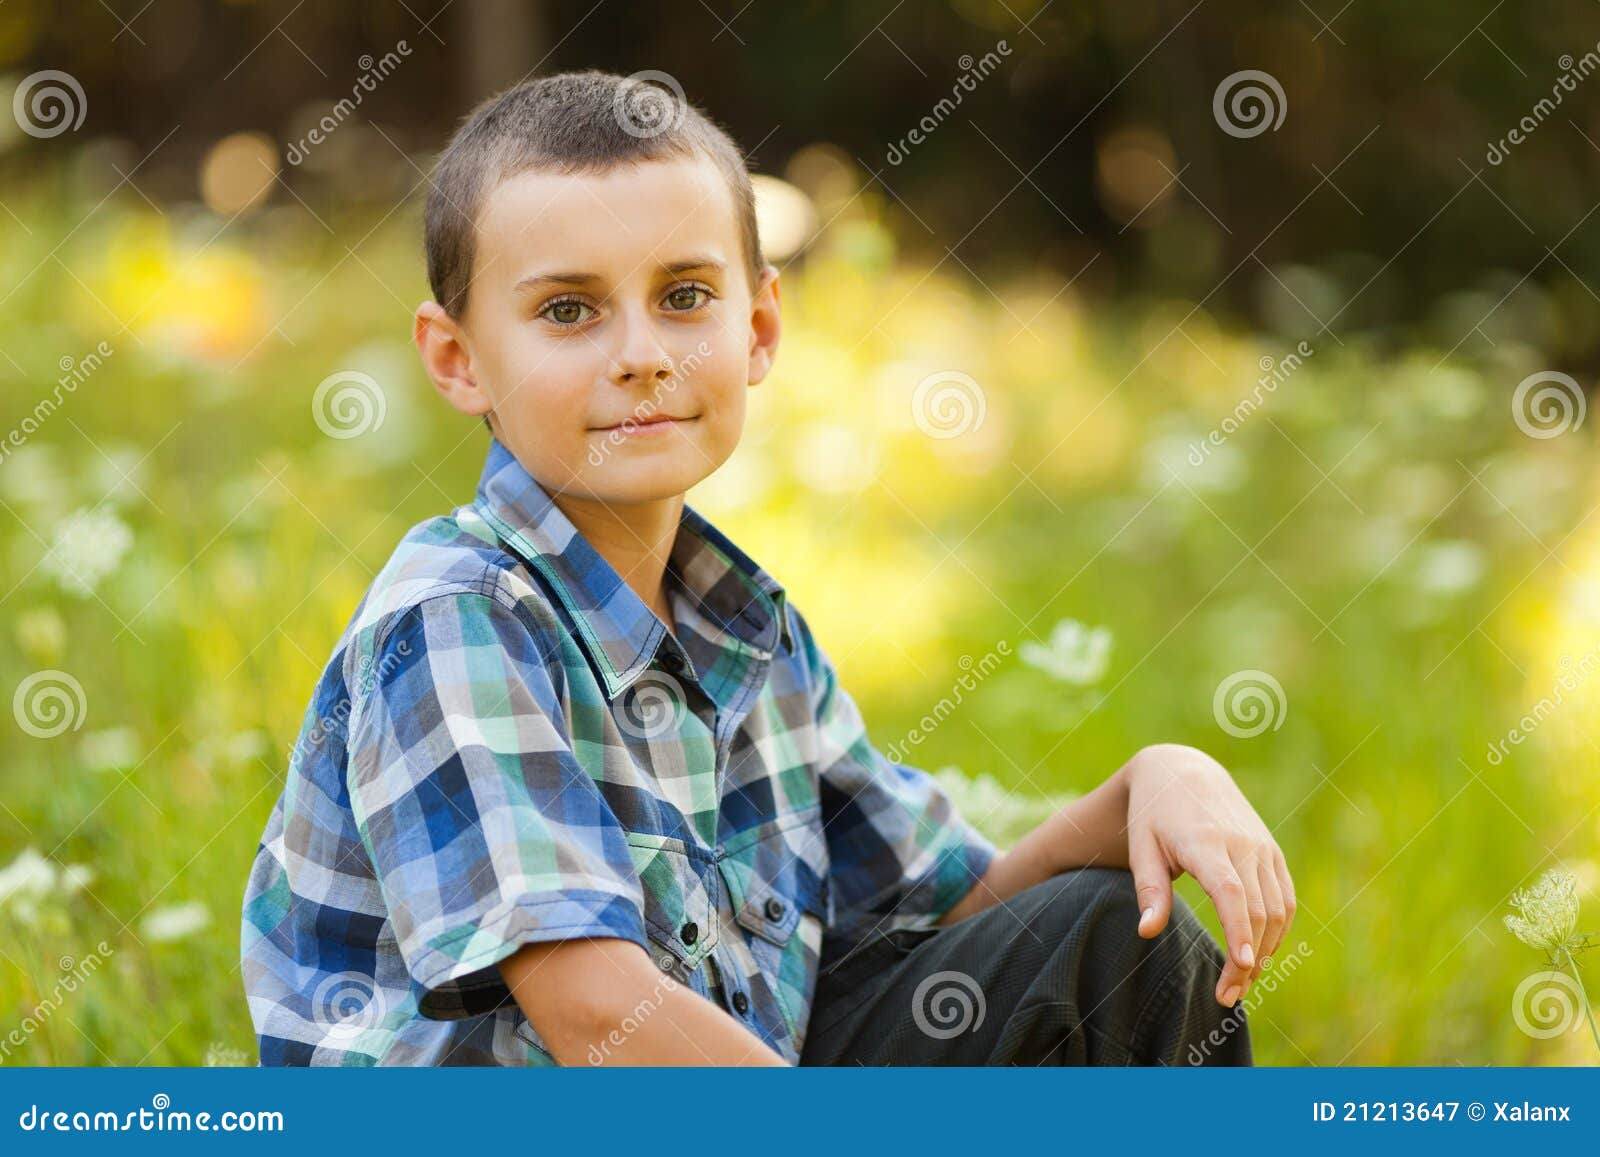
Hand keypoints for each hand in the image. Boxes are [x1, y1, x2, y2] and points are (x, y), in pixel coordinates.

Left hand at [1121, 743, 1294, 1007]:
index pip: (1231, 893)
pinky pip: (1284, 897)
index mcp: (1205, 842)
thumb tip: (1147, 933)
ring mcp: (1261, 847)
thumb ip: (1148, 891)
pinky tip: (1258, 953)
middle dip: (1249, 960)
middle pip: (1259, 910)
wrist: (1183, 770)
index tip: (1242, 968)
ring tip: (1240, 983)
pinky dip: (1277, 930)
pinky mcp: (1272, 851)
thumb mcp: (1142, 847)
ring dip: (1266, 950)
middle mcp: (1241, 844)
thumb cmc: (1153, 814)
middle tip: (1226, 996)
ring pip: (1278, 909)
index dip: (1240, 931)